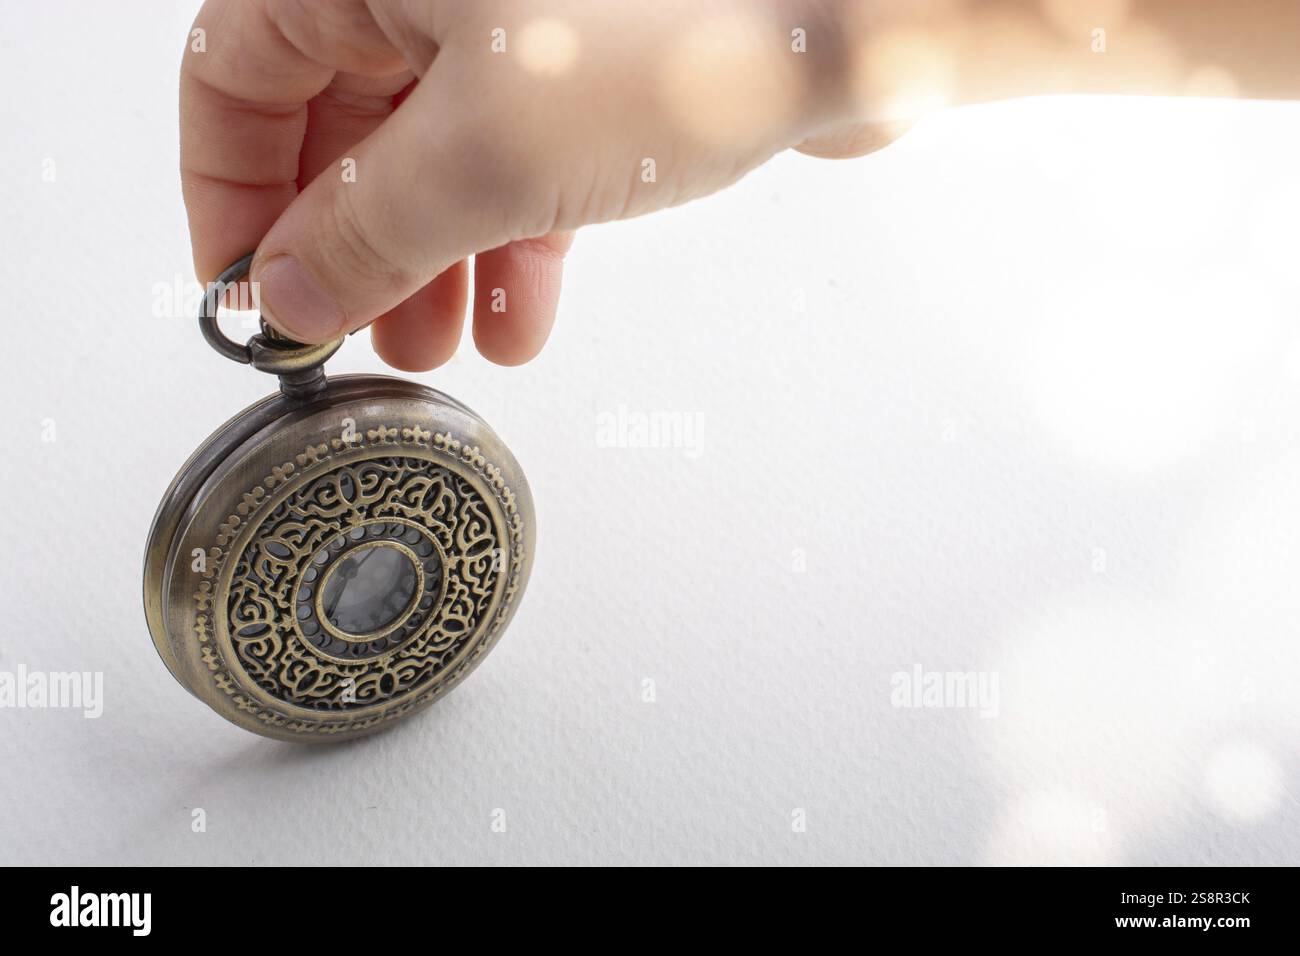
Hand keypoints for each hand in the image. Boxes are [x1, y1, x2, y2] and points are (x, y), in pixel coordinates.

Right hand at [180, 0, 877, 369]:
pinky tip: (522, 320)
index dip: (230, 190)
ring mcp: (516, 23)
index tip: (253, 289)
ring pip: (434, 152)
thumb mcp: (484, 154)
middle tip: (356, 338)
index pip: (238, 71)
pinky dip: (512, 241)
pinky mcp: (592, 72)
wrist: (860, 16)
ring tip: (438, 349)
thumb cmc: (691, 27)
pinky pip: (519, 161)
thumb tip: (285, 293)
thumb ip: (363, 232)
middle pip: (340, 123)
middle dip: (349, 246)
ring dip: (432, 261)